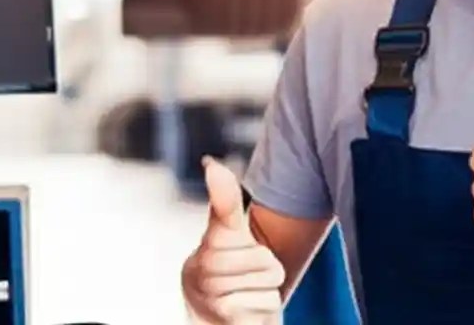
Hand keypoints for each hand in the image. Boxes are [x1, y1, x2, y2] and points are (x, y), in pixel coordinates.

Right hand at [181, 157, 284, 324]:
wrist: (209, 315)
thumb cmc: (224, 268)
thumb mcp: (229, 234)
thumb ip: (225, 200)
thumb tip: (211, 163)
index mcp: (211, 239)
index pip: (221, 212)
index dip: (221, 190)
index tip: (212, 164)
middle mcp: (204, 264)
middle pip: (263, 256)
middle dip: (267, 266)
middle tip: (249, 272)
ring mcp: (211, 291)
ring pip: (269, 280)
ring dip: (266, 287)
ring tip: (247, 289)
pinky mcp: (224, 314)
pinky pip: (266, 302)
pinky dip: (263, 306)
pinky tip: (245, 305)